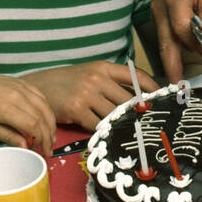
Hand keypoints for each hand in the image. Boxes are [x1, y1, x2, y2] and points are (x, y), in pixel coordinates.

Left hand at [0, 73, 55, 153]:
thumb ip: (7, 136)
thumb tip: (25, 147)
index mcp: (5, 108)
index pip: (33, 125)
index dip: (41, 140)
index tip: (41, 151)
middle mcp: (16, 95)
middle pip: (41, 117)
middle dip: (48, 135)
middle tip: (49, 149)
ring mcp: (21, 87)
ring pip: (44, 106)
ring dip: (51, 123)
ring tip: (51, 137)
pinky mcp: (22, 83)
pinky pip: (40, 96)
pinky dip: (46, 109)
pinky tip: (46, 120)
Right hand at [18, 61, 158, 130]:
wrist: (39, 87)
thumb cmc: (67, 82)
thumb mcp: (89, 73)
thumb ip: (110, 82)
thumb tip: (136, 98)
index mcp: (102, 67)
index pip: (134, 75)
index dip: (151, 87)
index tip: (163, 97)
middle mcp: (96, 78)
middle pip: (127, 99)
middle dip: (139, 113)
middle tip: (149, 123)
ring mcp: (86, 94)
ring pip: (114, 114)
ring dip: (122, 124)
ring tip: (131, 132)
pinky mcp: (76, 110)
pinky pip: (97, 124)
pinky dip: (103, 130)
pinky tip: (106, 134)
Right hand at [151, 0, 201, 82]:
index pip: (182, 26)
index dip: (197, 42)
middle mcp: (161, 8)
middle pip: (165, 41)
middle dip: (171, 66)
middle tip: (178, 87)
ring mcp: (158, 13)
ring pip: (165, 41)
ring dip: (174, 60)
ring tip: (181, 80)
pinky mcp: (160, 17)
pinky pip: (166, 36)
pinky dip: (173, 50)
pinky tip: (179, 64)